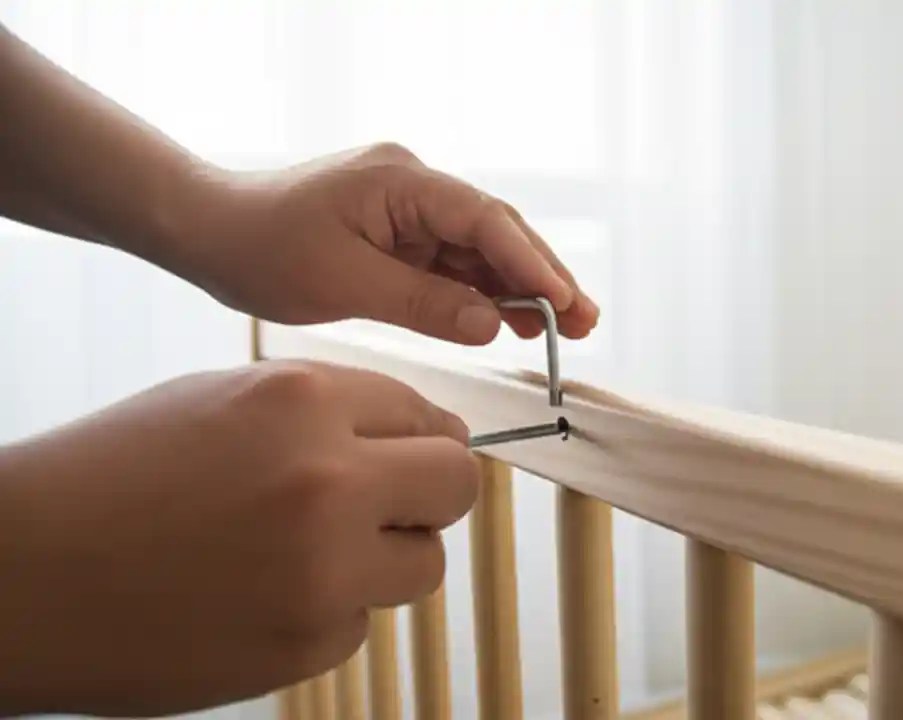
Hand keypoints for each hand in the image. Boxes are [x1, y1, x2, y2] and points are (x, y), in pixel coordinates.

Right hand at [0, 361, 476, 714]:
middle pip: (456, 486)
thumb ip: (333, 410)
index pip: (428, 416)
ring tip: (306, 552)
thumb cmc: (113, 476)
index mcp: (304, 401)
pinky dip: (328, 611)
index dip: (419, 439)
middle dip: (429, 494)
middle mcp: (328, 482)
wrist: (23, 574)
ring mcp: (323, 572)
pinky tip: (259, 595)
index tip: (408, 456)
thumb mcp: (224, 400)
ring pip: (424, 565)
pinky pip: (361, 622)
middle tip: (390, 505)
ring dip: (385, 559)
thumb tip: (429, 435)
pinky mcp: (306, 645)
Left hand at [178, 143, 599, 343]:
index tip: (566, 304)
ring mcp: (408, 209)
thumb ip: (423, 304)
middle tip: (586, 322)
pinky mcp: (399, 233)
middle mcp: (414, 186)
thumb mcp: (342, 283)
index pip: (485, 221)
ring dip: (519, 288)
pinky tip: (511, 321)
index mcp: (402, 181)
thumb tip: (493, 324)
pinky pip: (453, 263)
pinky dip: (482, 293)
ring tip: (563, 329)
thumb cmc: (260, 249)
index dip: (531, 264)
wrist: (207, 231)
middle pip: (496, 231)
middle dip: (543, 276)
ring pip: (480, 250)